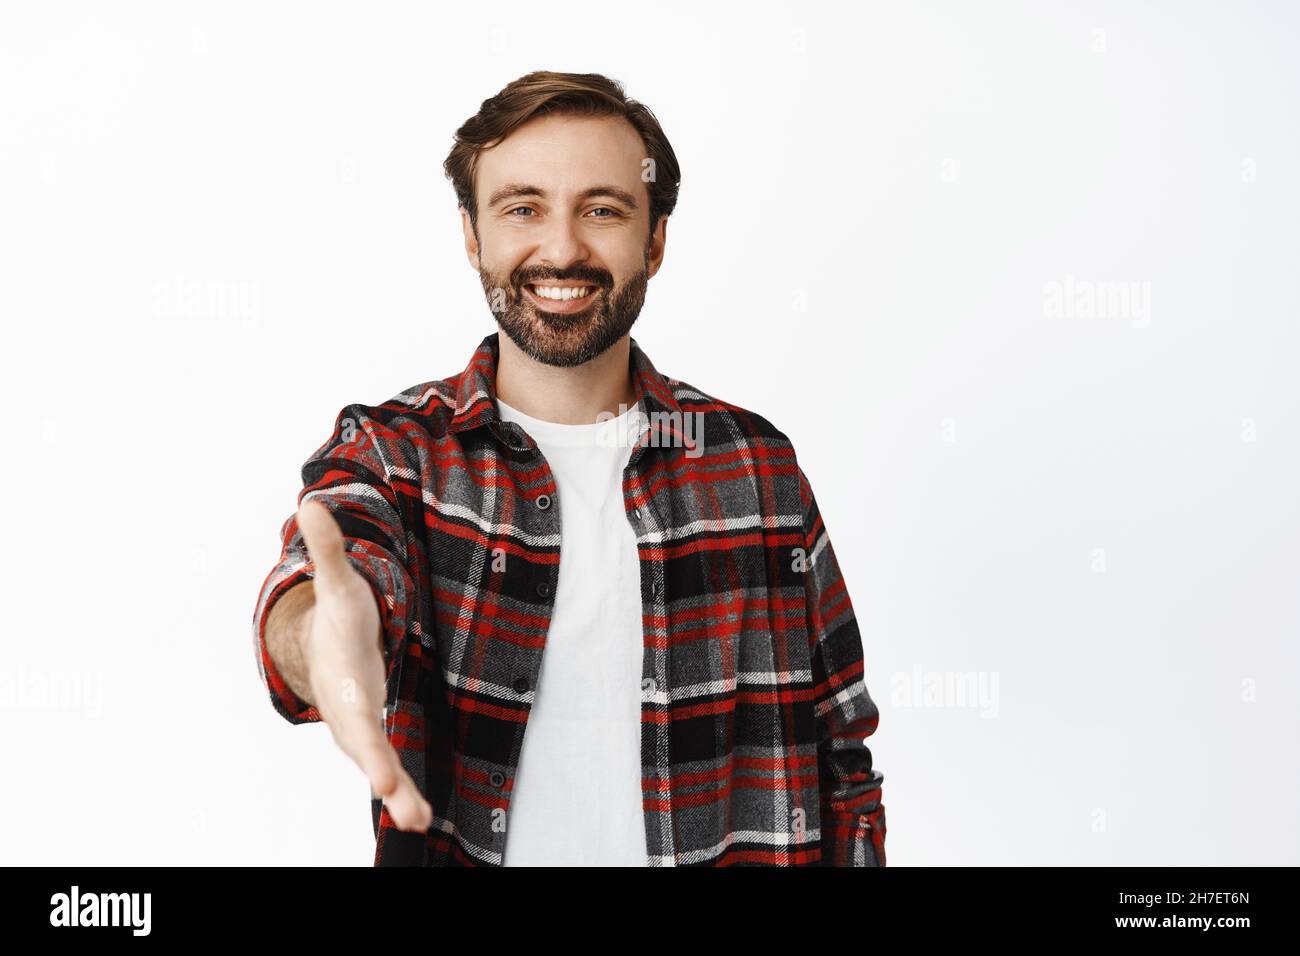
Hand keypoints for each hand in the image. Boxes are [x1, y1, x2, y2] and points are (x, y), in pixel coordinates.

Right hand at [296, 499, 432, 833]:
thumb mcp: (338, 583)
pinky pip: (389, 768)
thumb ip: (328, 550)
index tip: (380, 772)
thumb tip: (312, 503)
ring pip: (377, 767)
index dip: (367, 743)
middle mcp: (349, 711)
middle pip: (366, 750)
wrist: (322, 643)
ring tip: (419, 823)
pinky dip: (401, 793)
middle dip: (382, 776)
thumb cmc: (337, 615)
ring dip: (397, 796)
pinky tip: (422, 818)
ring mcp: (362, 729)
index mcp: (343, 679)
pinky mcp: (375, 737)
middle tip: (401, 805)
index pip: (355, 715)